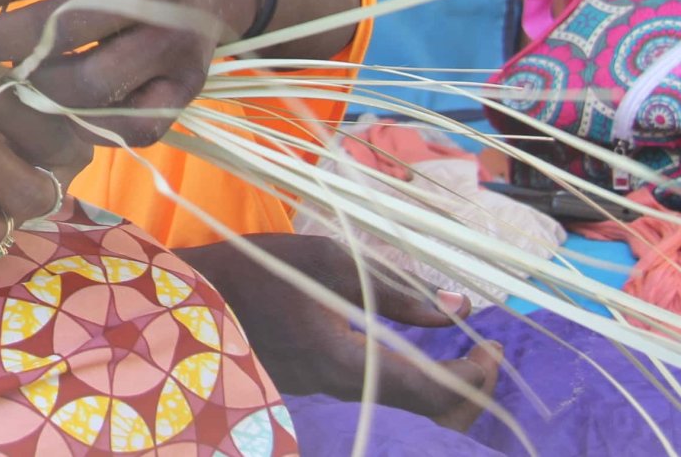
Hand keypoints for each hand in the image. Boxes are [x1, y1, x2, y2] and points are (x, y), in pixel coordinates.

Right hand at [179, 233, 503, 427]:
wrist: (189, 300)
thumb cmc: (253, 270)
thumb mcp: (325, 260)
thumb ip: (392, 286)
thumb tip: (456, 308)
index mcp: (345, 363)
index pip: (434, 392)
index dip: (475, 374)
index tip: (491, 342)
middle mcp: (341, 394)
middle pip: (429, 419)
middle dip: (471, 391)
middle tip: (487, 353)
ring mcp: (328, 399)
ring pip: (407, 416)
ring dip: (445, 390)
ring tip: (459, 352)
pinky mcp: (319, 393)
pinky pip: (382, 402)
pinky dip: (415, 387)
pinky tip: (416, 353)